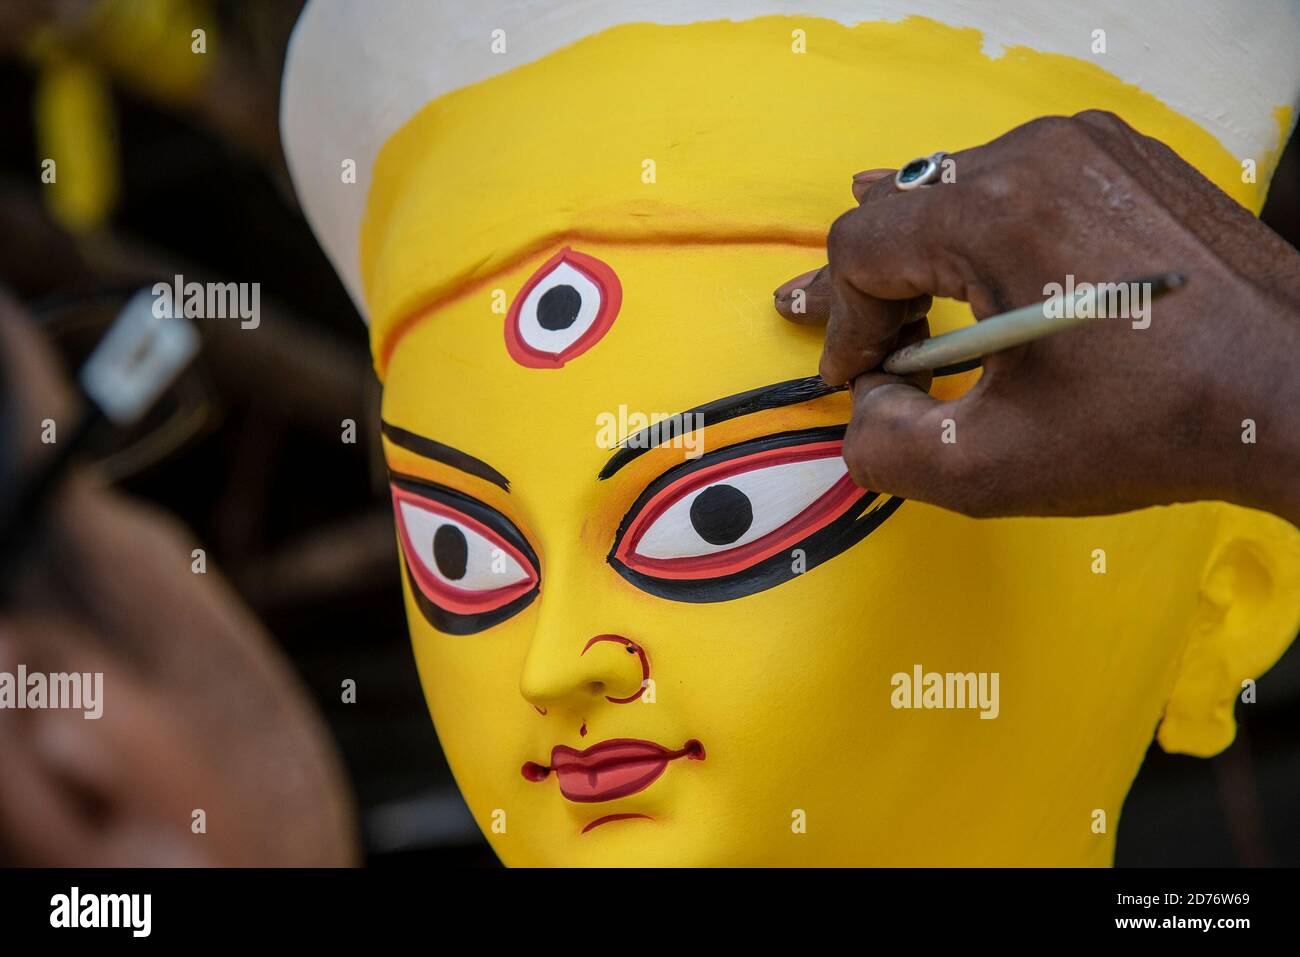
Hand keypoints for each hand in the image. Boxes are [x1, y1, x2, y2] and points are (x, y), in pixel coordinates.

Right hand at [774, 111, 1299, 522]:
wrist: (1294, 392)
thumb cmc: (1158, 425)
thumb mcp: (989, 467)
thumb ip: (884, 445)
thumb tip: (866, 401)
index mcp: (999, 214)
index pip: (862, 246)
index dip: (839, 319)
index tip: (855, 376)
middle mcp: (1041, 157)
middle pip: (905, 206)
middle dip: (869, 282)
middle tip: (834, 323)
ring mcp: (1091, 148)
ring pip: (960, 185)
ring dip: (921, 248)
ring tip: (893, 285)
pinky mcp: (1127, 160)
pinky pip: (1023, 181)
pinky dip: (986, 228)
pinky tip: (975, 255)